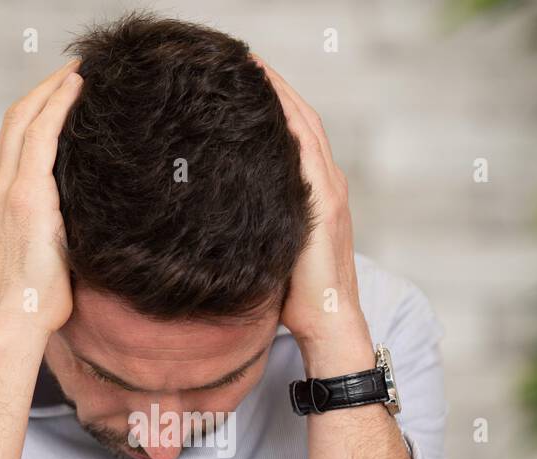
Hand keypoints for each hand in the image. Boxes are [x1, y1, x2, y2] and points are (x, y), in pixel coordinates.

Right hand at [0, 60, 82, 336]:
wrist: (14, 321)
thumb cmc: (31, 305)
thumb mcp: (33, 259)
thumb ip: (43, 233)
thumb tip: (73, 233)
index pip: (10, 144)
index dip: (32, 114)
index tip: (56, 99)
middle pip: (14, 121)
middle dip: (42, 90)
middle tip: (72, 72)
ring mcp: (6, 189)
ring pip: (25, 120)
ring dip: (52, 90)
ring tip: (79, 73)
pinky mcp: (25, 195)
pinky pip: (41, 135)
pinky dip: (58, 106)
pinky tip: (77, 89)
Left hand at [255, 58, 371, 375]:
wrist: (329, 324)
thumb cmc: (296, 299)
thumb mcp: (269, 250)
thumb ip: (252, 224)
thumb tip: (207, 217)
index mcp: (315, 191)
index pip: (293, 131)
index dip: (270, 100)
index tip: (239, 77)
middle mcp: (326, 183)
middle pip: (299, 116)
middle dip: (271, 83)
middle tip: (238, 56)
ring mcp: (328, 190)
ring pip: (303, 123)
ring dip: (277, 90)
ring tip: (247, 63)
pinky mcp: (324, 204)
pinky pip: (305, 149)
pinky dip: (288, 119)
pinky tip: (265, 100)